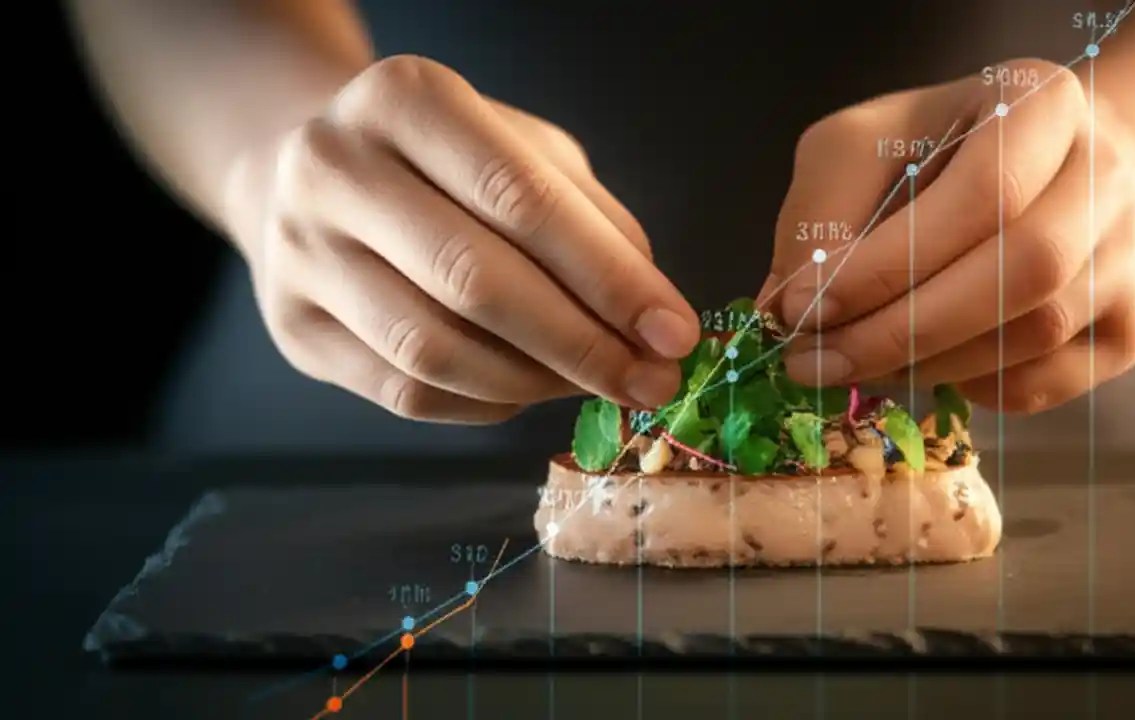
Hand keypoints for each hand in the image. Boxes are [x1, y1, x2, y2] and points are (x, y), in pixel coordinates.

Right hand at [221, 56, 698, 421]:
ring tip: (594, 384)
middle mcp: (334, 167)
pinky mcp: (294, 329)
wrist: (308, 176)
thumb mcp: (524, 150)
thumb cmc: (443, 162)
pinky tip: (528, 389)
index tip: (673, 333)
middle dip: (582, 345)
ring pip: (434, 350)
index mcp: (404, 100)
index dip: (608, 278)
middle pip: (473, 280)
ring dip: (536, 383)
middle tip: (651, 381)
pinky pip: (406, 393)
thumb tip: (652, 316)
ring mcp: (301, 253)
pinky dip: (486, 404)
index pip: (521, 199)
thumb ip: (592, 219)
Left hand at [767, 58, 1134, 412]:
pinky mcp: (1131, 326)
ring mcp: (1130, 255)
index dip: (886, 265)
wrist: (1039, 171)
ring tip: (853, 364)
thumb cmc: (934, 153)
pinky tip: (928, 363)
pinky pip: (1048, 382)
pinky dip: (973, 387)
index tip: (803, 310)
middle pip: (1023, 273)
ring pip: (1036, 335)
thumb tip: (784, 310)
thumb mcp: (860, 147)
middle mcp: (1108, 175)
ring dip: (926, 365)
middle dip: (901, 332)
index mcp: (1043, 104)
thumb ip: (820, 215)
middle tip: (815, 364)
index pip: (982, 195)